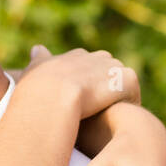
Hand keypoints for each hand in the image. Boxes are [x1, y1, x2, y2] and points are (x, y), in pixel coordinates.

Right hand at [20, 45, 139, 119]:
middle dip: (106, 86)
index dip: (87, 81)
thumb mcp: (33, 70)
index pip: (87, 63)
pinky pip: (133, 90)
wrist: (53, 97)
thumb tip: (37, 48)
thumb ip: (38, 60)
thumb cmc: (37, 90)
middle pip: (107, 69)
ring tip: (114, 116)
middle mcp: (94, 57)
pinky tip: (121, 117)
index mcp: (74, 57)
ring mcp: (111, 67)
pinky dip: (130, 102)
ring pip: (121, 80)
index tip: (83, 98)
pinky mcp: (125, 79)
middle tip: (100, 110)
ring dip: (119, 95)